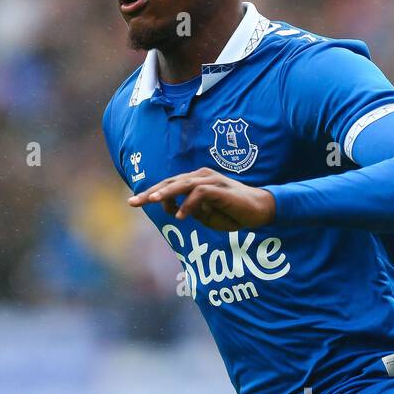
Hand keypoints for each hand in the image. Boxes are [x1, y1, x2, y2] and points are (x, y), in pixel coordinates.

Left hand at [128, 169, 274, 232]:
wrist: (260, 210)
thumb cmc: (234, 213)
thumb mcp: (207, 216)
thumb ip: (191, 211)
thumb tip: (175, 211)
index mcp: (196, 181)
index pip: (168, 185)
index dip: (151, 193)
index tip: (134, 202)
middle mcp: (201, 176)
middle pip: (170, 182)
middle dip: (150, 192)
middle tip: (133, 202)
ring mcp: (211, 180)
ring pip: (182, 184)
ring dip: (166, 193)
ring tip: (152, 202)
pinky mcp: (219, 189)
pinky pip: (199, 194)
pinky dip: (189, 205)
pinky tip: (181, 217)